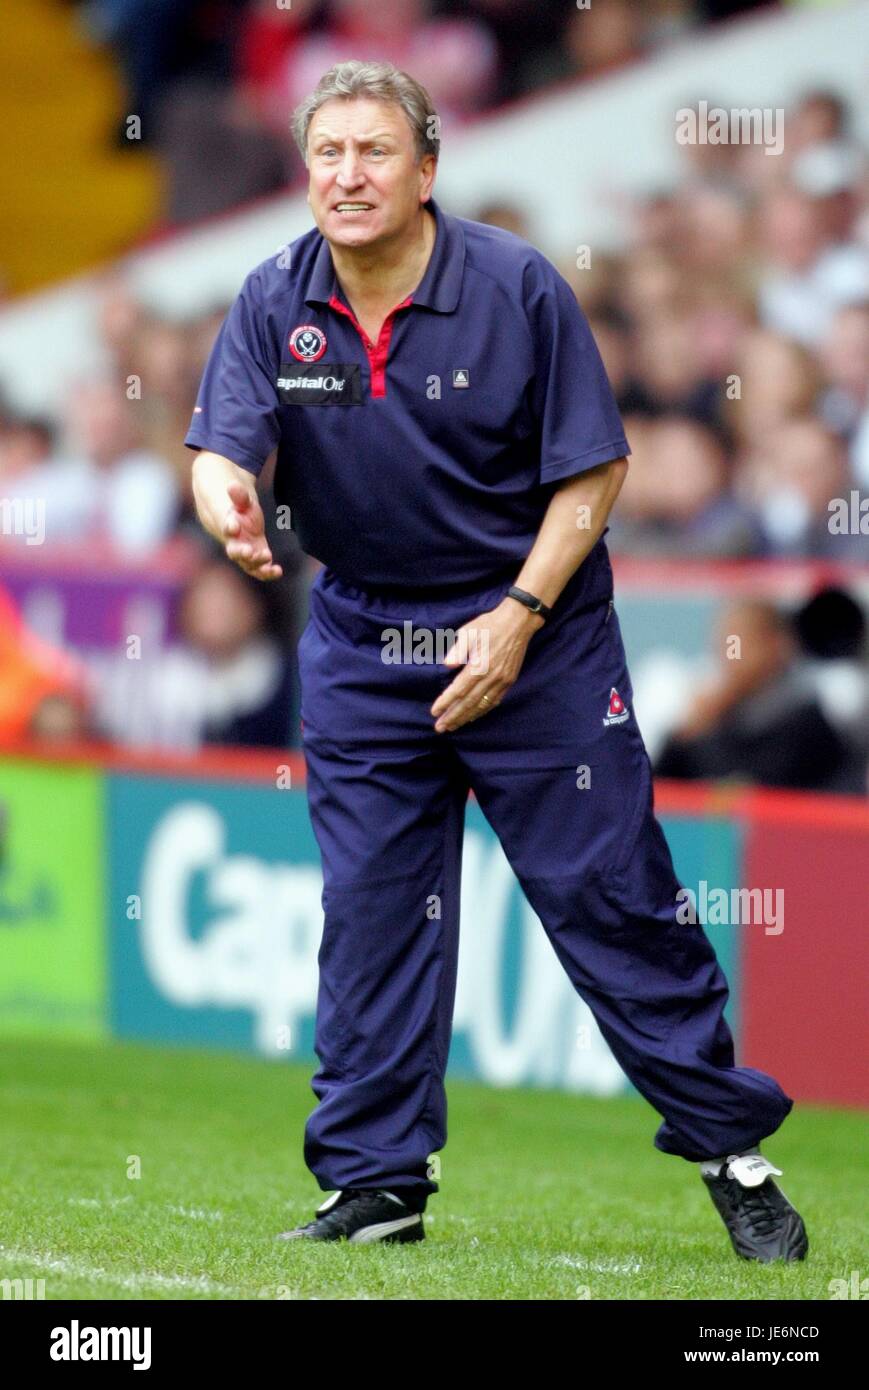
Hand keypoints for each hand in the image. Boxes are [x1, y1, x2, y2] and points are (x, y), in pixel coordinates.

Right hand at [221, 481, 282, 580]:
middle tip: (248, 551)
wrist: (236, 522)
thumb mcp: (241, 499)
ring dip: (258, 564)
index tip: (233, 525)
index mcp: (228, 527)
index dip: (229, 527)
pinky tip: (278, 571)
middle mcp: (234, 544)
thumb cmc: (238, 509)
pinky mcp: (256, 557)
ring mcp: (245, 553)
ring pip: (248, 564)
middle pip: (234, 552)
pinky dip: (268, 572)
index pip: (226, 528)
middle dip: (241, 552)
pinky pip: (260, 569)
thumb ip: (239, 495)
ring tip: (268, 558)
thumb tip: (233, 486)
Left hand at [430, 598, 543, 732]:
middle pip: (469, 702)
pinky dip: (482, 711)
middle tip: (440, 728)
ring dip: (466, 717)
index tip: (434, 712)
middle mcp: (491, 677)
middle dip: (453, 716)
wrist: (517, 623)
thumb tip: (447, 665)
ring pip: (482, 705)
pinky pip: (494, 701)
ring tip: (453, 726)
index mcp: (479, 665)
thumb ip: (457, 650)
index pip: (459, 690)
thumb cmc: (489, 625)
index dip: (446, 702)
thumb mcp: (469, 632)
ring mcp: (502, 681)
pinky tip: (472, 717)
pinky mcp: (509, 681)